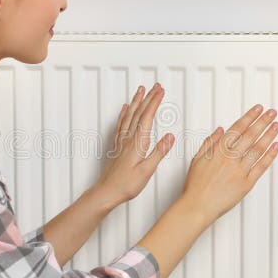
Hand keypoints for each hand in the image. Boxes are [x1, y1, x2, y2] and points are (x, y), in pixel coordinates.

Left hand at [96, 83, 174, 204]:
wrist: (107, 191)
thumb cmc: (126, 184)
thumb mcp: (147, 170)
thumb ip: (159, 152)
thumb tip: (170, 137)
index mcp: (137, 143)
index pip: (147, 117)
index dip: (154, 102)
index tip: (161, 91)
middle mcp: (128, 139)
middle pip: (139, 112)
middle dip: (148, 97)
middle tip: (155, 86)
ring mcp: (122, 141)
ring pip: (129, 115)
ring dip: (136, 101)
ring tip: (140, 90)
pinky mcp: (117, 146)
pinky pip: (121, 124)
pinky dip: (124, 113)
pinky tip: (125, 109)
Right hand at [181, 104, 277, 224]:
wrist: (198, 206)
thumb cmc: (196, 185)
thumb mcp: (197, 159)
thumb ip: (210, 142)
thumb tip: (221, 130)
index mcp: (218, 150)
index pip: (237, 128)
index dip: (249, 117)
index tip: (258, 109)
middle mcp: (230, 158)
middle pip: (250, 135)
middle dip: (263, 121)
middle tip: (272, 113)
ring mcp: (239, 170)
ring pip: (258, 148)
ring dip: (269, 135)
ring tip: (276, 126)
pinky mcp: (246, 183)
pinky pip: (261, 167)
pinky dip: (270, 156)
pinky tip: (276, 147)